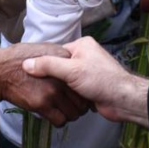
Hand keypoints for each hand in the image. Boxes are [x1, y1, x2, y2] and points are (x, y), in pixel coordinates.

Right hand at [0, 44, 89, 126]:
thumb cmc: (19, 58)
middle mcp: (61, 74)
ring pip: (74, 111)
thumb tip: (71, 61)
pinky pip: (60, 120)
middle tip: (73, 104)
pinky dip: (60, 120)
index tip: (77, 90)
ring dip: (71, 114)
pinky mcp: (42, 103)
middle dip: (79, 103)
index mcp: (63, 58)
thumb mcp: (43, 48)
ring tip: (65, 110)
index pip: (83, 76)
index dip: (81, 86)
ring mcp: (52, 89)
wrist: (0, 69)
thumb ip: (59, 56)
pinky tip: (55, 115)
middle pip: (82, 96)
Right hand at [23, 37, 148, 126]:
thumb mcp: (71, 70)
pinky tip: (63, 101)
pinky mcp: (88, 87)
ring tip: (53, 95)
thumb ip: (47, 65)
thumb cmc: (101, 80)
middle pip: (60, 66)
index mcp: (82, 45)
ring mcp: (87, 72)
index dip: (46, 63)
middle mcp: (85, 56)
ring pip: (65, 80)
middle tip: (42, 86)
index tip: (34, 73)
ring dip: (61, 89)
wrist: (123, 100)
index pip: (56, 52)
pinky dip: (68, 96)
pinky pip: (72, 90)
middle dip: (54, 78)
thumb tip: (26, 64)